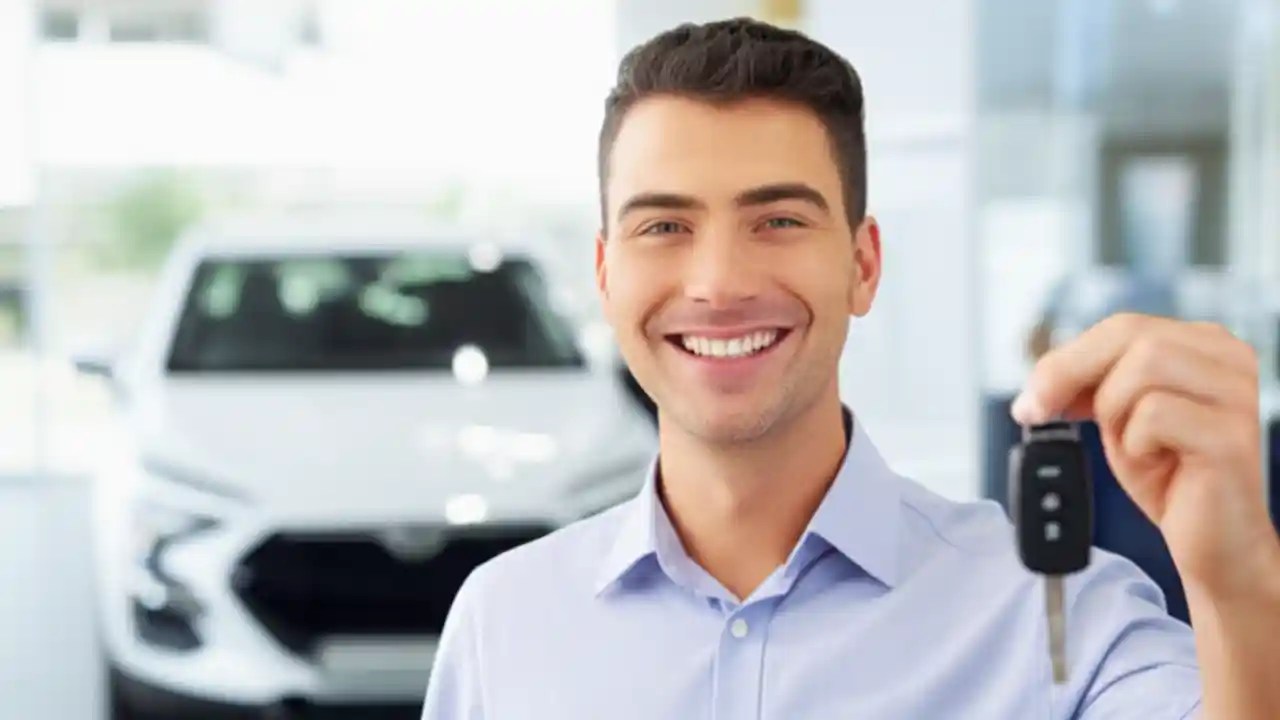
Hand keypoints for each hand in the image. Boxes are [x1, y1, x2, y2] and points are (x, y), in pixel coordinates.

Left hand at [1011, 313, 1279, 598]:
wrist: (1214, 542)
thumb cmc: (1172, 477)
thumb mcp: (1121, 417)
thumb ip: (1093, 384)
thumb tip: (1041, 381)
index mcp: (1204, 345)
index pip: (1122, 326)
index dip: (1066, 357)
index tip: (1032, 396)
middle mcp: (1229, 359)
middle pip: (1130, 335)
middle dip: (1069, 373)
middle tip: (1037, 413)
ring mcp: (1236, 394)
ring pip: (1142, 367)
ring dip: (1113, 411)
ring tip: (1134, 446)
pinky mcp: (1230, 435)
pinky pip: (1155, 414)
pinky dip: (1135, 443)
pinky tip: (1157, 463)